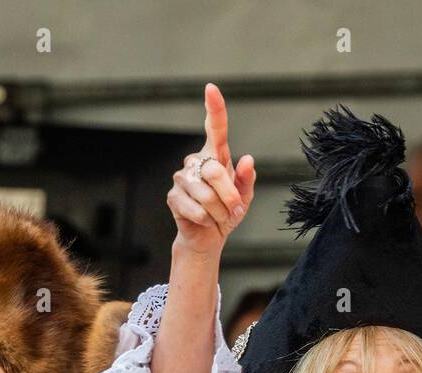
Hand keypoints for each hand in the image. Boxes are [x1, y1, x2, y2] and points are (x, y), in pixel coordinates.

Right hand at [167, 83, 255, 256]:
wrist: (208, 236)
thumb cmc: (228, 212)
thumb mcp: (244, 197)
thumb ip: (247, 179)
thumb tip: (248, 159)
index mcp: (215, 156)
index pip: (215, 128)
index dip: (214, 109)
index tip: (211, 88)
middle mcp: (196, 161)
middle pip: (215, 171)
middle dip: (229, 196)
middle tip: (234, 210)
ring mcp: (182, 178)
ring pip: (207, 195)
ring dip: (219, 211)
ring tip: (218, 216)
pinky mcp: (173, 196)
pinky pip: (197, 209)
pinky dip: (207, 220)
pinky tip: (204, 220)